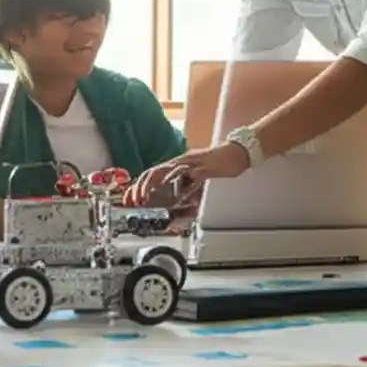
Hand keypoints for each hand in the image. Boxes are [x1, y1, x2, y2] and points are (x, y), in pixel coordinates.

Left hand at [123, 144, 249, 210]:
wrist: (237, 154)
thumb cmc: (218, 167)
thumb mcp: (197, 184)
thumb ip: (185, 195)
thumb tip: (176, 212)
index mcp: (176, 166)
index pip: (151, 175)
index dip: (138, 186)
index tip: (129, 199)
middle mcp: (179, 162)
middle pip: (153, 172)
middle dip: (139, 187)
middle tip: (133, 200)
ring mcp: (191, 162)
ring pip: (165, 170)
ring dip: (152, 184)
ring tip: (144, 196)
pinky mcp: (204, 165)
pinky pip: (189, 171)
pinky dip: (179, 179)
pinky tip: (172, 186)